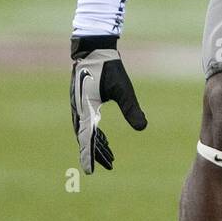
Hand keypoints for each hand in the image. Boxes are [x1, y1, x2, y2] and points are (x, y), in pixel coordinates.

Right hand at [70, 36, 146, 173]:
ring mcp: (79, 106)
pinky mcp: (82, 101)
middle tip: (110, 166)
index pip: (87, 139)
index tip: (91, 172)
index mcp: (86, 109)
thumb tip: (142, 128)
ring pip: (86, 131)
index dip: (89, 156)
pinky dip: (95, 133)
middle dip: (97, 153)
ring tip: (110, 156)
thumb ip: (131, 109)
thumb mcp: (123, 89)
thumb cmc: (109, 67)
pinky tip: (103, 138)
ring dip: (97, 144)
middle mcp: (79, 110)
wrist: (93, 48)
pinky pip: (87, 123)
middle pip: (86, 138)